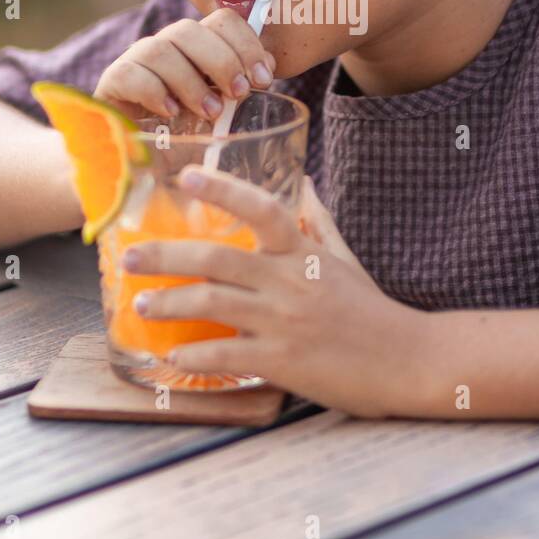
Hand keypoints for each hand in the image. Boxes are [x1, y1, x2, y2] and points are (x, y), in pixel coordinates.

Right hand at [95, 11, 276, 123]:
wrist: (136, 163)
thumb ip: (240, 86)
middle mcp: (166, 47)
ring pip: (160, 49)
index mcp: (197, 48)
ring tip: (209, 112)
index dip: (246, 44)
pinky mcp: (112, 83)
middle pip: (190, 29)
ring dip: (190, 80)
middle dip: (221, 61)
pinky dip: (154, 91)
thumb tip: (268, 64)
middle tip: (238, 94)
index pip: (222, 20)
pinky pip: (129, 73)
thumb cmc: (185, 137)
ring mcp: (136, 62)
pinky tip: (171, 113)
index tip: (263, 80)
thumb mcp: (219, 113)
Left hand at [121, 165, 424, 417]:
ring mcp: (285, 321)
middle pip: (216, 258)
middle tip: (128, 256)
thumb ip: (319, 220)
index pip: (260, 209)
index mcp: (303, 252)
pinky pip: (227, 355)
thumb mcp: (344, 258)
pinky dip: (194, 356)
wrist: (409, 361)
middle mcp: (289, 280)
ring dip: (168, 303)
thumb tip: (303, 182)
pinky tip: (172, 358)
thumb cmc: (372, 309)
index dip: (222, 189)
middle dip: (165, 256)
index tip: (187, 176)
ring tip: (140, 304)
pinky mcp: (284, 361)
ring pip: (212, 304)